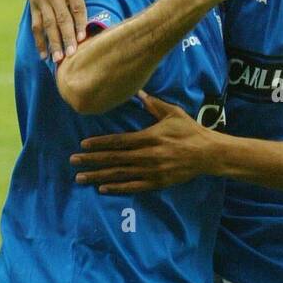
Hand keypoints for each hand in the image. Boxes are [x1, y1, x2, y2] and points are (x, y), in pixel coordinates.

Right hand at [28, 0, 122, 61]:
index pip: (76, 5)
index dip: (79, 23)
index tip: (83, 39)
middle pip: (61, 17)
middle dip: (66, 37)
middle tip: (72, 56)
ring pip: (47, 24)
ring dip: (52, 42)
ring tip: (58, 60)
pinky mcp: (33, 4)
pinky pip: (35, 25)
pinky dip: (39, 41)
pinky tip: (44, 55)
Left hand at [72, 92, 211, 193]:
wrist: (208, 154)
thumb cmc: (190, 131)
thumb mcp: (173, 113)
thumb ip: (153, 105)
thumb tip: (137, 93)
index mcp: (150, 137)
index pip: (119, 141)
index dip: (100, 144)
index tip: (83, 145)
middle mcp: (148, 155)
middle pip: (114, 159)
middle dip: (92, 160)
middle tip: (73, 162)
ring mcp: (152, 171)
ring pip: (120, 174)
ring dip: (99, 176)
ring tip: (81, 178)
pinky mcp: (158, 183)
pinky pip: (134, 187)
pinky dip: (117, 188)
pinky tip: (102, 188)